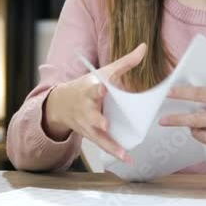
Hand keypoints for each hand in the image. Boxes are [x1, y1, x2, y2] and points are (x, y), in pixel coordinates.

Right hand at [43, 43, 147, 164]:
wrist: (61, 103)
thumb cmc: (88, 84)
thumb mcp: (104, 72)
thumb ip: (125, 62)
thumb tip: (144, 46)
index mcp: (90, 89)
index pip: (93, 87)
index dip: (97, 88)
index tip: (102, 87)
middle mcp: (86, 108)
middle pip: (92, 114)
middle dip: (97, 119)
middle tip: (104, 124)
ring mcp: (87, 123)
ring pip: (97, 135)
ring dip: (110, 144)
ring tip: (124, 153)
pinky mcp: (90, 134)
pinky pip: (102, 144)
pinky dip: (114, 151)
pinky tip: (127, 158)